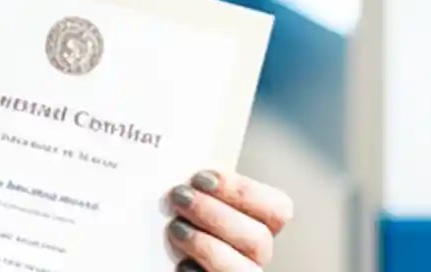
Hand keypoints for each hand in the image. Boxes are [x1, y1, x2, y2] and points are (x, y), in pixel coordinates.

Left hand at [166, 170, 293, 270]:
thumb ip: (197, 185)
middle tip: (180, 196)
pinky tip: (179, 262)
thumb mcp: (189, 194)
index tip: (202, 177)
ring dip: (206, 245)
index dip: (242, 191)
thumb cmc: (175, 213)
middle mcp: (253, 253)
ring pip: (243, 269)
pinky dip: (194, 271)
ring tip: (175, 228)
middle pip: (258, 238)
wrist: (154, 248)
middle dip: (215, 214)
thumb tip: (182, 169)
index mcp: (256, 223)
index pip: (276, 208)